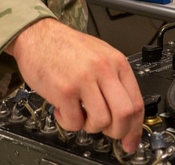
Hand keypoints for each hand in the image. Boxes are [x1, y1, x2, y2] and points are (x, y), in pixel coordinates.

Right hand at [5, 18, 144, 152]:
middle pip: (124, 114)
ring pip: (101, 121)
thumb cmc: (66, 46)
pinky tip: (63, 109)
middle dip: (117, 132)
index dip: (135, 128)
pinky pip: (74, 122)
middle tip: (107, 132)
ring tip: (80, 113)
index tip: (130, 141)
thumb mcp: (100, 55)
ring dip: (90, 126)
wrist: (37, 34)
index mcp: (116, 62)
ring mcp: (84, 80)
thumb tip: (125, 114)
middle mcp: (103, 69)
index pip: (136, 102)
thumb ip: (114, 82)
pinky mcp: (64, 90)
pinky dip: (68, 122)